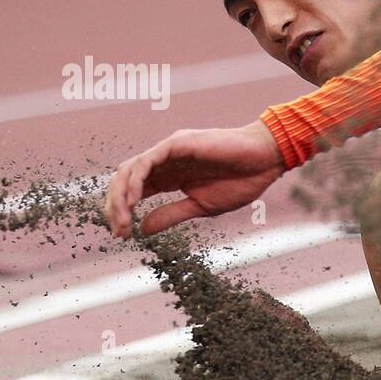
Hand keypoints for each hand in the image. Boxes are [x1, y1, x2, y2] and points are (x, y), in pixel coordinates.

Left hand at [104, 121, 284, 238]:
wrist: (265, 161)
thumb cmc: (240, 181)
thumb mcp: (200, 206)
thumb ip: (171, 215)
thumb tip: (143, 229)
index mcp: (169, 176)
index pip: (135, 192)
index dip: (123, 212)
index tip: (123, 236)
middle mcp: (163, 162)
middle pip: (125, 180)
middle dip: (115, 206)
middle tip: (119, 232)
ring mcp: (168, 151)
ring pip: (130, 170)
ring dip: (121, 196)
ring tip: (123, 220)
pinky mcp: (176, 143)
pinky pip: (146, 161)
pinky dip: (135, 181)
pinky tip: (134, 201)